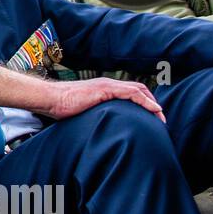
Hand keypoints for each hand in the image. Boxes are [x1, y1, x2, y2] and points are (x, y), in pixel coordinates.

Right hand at [45, 76, 165, 122]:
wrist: (51, 99)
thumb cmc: (62, 107)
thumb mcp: (83, 111)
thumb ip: (94, 115)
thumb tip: (101, 129)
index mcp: (104, 88)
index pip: (130, 91)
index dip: (144, 102)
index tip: (152, 117)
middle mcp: (108, 84)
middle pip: (139, 89)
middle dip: (152, 102)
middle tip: (161, 119)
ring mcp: (107, 85)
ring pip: (138, 90)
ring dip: (152, 103)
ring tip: (161, 117)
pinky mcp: (105, 89)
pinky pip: (132, 93)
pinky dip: (146, 101)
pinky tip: (154, 110)